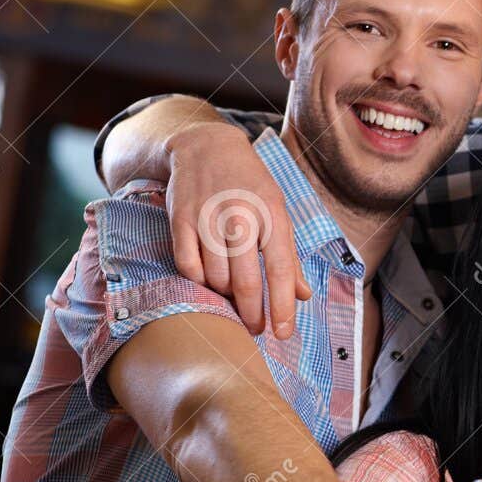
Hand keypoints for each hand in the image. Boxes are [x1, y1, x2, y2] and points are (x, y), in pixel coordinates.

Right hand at [166, 121, 309, 338]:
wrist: (206, 147)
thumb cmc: (250, 186)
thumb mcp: (277, 213)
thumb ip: (289, 256)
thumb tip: (302, 296)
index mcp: (272, 215)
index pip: (281, 270)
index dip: (283, 307)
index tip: (283, 334)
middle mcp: (240, 216)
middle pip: (247, 281)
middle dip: (252, 314)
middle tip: (254, 328)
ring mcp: (207, 217)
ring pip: (216, 278)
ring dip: (224, 296)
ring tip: (231, 296)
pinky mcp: (180, 220)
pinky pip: (188, 266)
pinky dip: (199, 281)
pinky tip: (208, 280)